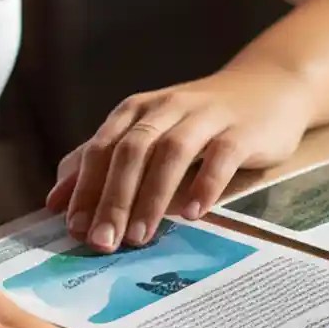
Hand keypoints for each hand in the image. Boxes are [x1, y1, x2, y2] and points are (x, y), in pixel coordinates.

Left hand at [47, 63, 310, 251]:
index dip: (85, 188)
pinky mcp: (243, 130)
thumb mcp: (152, 130)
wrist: (270, 86)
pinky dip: (205, 184)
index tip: (74, 229)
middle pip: (131, 152)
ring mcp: (207, 117)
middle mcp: (168, 108)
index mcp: (138, 110)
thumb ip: (108, 159)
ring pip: (171, 153)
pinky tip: (194, 213)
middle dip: (113, 199)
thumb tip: (58, 198)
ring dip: (152, 197)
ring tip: (140, 236)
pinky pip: (221, 156)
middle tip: (103, 241)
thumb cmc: (204, 118)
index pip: (102, 148)